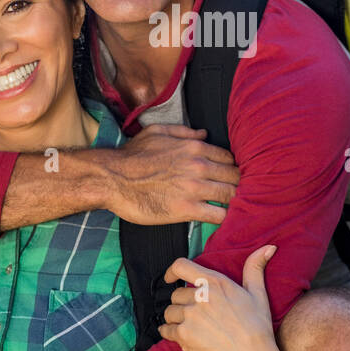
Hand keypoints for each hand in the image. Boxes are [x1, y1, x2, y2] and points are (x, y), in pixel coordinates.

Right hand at [106, 124, 238, 226]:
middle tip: (233, 193)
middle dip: (237, 184)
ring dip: (233, 201)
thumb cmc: (131, 155)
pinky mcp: (186, 209)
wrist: (111, 178)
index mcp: (194, 147)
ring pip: (231, 195)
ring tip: (230, 207)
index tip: (228, 177)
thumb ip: (184, 132)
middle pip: (235, 176)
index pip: (229, 158)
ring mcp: (194, 188)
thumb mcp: (157, 132)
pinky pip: (218, 215)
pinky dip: (223, 218)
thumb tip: (204, 133)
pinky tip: (219, 219)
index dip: (231, 168)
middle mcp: (199, 166)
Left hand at [159, 246, 282, 350]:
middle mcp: (200, 296)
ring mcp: (190, 316)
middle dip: (182, 304)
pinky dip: (170, 334)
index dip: (172, 271)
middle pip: (175, 295)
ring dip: (176, 320)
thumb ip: (255, 268)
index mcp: (215, 282)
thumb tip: (269, 247)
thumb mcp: (258, 295)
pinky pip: (166, 330)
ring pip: (170, 313)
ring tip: (191, 329)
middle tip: (196, 316)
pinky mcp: (184, 335)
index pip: (181, 266)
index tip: (169, 278)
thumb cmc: (258, 329)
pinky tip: (183, 339)